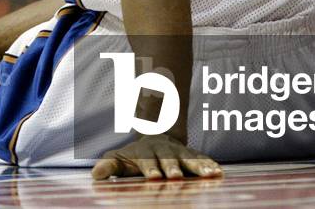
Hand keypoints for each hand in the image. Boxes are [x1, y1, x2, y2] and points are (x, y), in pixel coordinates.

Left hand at [91, 134, 222, 180]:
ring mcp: (180, 153)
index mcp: (146, 153)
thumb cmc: (136, 156)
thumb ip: (110, 166)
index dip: (150, 168)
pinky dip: (211, 165)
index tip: (153, 177)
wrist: (157, 138)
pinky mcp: (193, 156)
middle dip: (172, 168)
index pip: (147, 162)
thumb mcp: (120, 159)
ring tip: (208, 175)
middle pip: (169, 160)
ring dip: (198, 167)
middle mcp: (165, 152)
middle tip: (174, 177)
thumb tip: (95, 174)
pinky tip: (219, 173)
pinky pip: (203, 160)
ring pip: (189, 159)